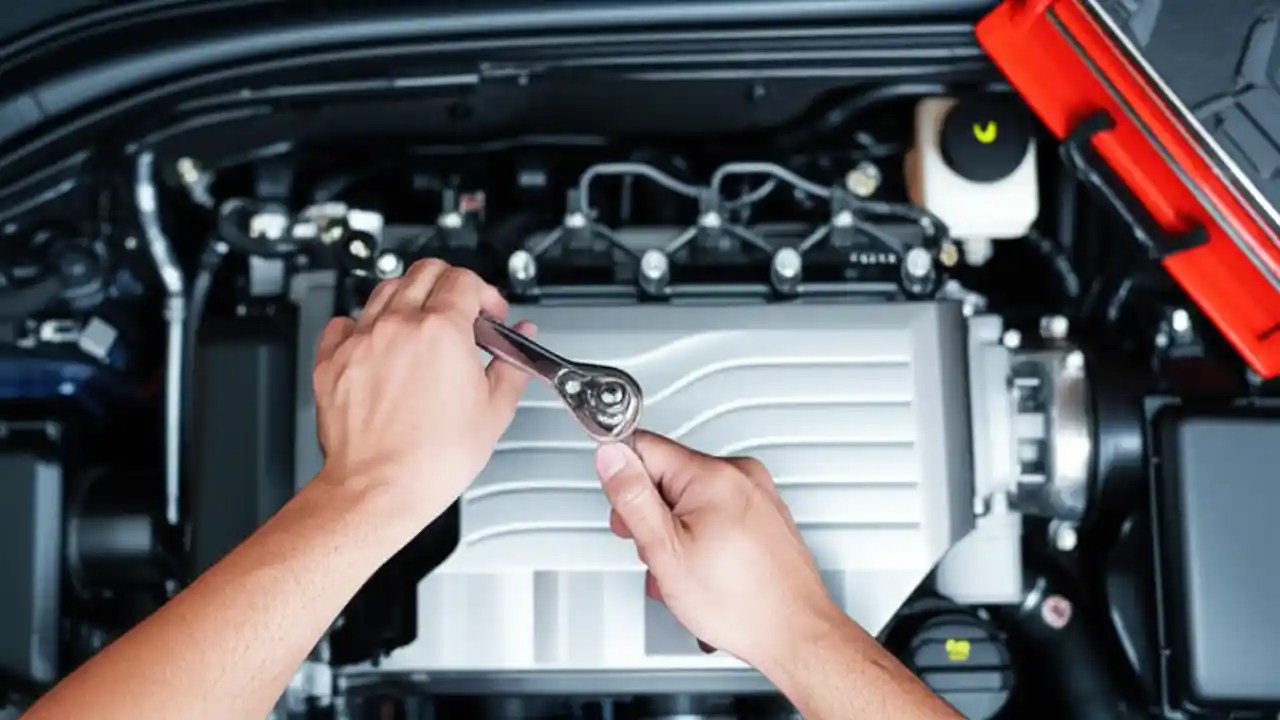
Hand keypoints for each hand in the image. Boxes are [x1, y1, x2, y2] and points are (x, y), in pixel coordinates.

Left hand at [312, 259, 532, 523]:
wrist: (378, 489)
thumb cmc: (431, 460)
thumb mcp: (494, 412)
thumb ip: (512, 364)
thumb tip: (523, 340)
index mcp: (441, 331)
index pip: (464, 280)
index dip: (485, 293)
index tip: (488, 312)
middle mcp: (397, 326)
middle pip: (424, 272)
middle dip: (449, 283)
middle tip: (461, 309)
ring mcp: (360, 340)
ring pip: (384, 290)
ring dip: (409, 298)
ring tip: (422, 326)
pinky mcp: (331, 360)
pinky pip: (344, 322)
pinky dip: (364, 324)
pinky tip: (378, 342)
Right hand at [595, 432, 844, 669]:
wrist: (795, 634)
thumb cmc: (743, 603)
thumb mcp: (667, 551)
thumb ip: (633, 498)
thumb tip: (611, 456)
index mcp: (713, 476)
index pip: (643, 447)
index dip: (623, 481)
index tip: (624, 510)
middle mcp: (741, 475)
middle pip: (667, 476)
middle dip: (650, 515)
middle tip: (656, 553)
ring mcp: (758, 494)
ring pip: (690, 499)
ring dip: (675, 532)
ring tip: (684, 569)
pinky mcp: (766, 515)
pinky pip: (717, 513)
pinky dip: (702, 537)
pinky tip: (705, 570)